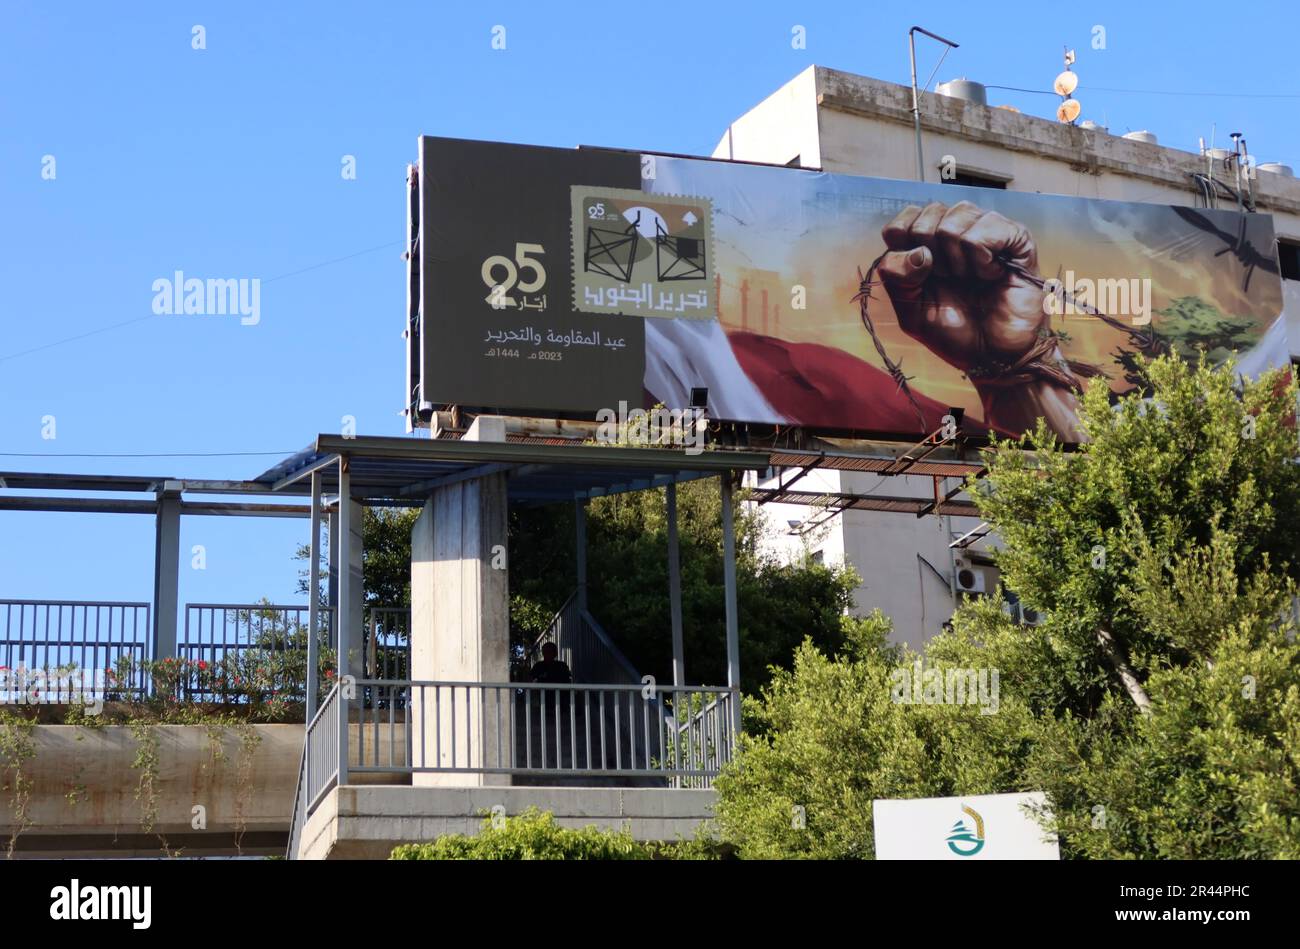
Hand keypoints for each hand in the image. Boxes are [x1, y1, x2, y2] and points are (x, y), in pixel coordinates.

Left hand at [877, 200, 1046, 372]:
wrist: (993, 358)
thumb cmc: (954, 333)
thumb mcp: (911, 311)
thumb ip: (898, 278)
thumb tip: (918, 251)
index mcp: (926, 245)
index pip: (904, 218)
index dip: (905, 244)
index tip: (920, 275)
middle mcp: (956, 231)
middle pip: (928, 213)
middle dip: (932, 255)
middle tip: (951, 280)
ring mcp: (987, 231)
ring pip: (956, 216)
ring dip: (958, 258)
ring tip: (971, 278)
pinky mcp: (1016, 238)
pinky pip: (987, 226)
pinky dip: (982, 257)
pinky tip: (991, 274)